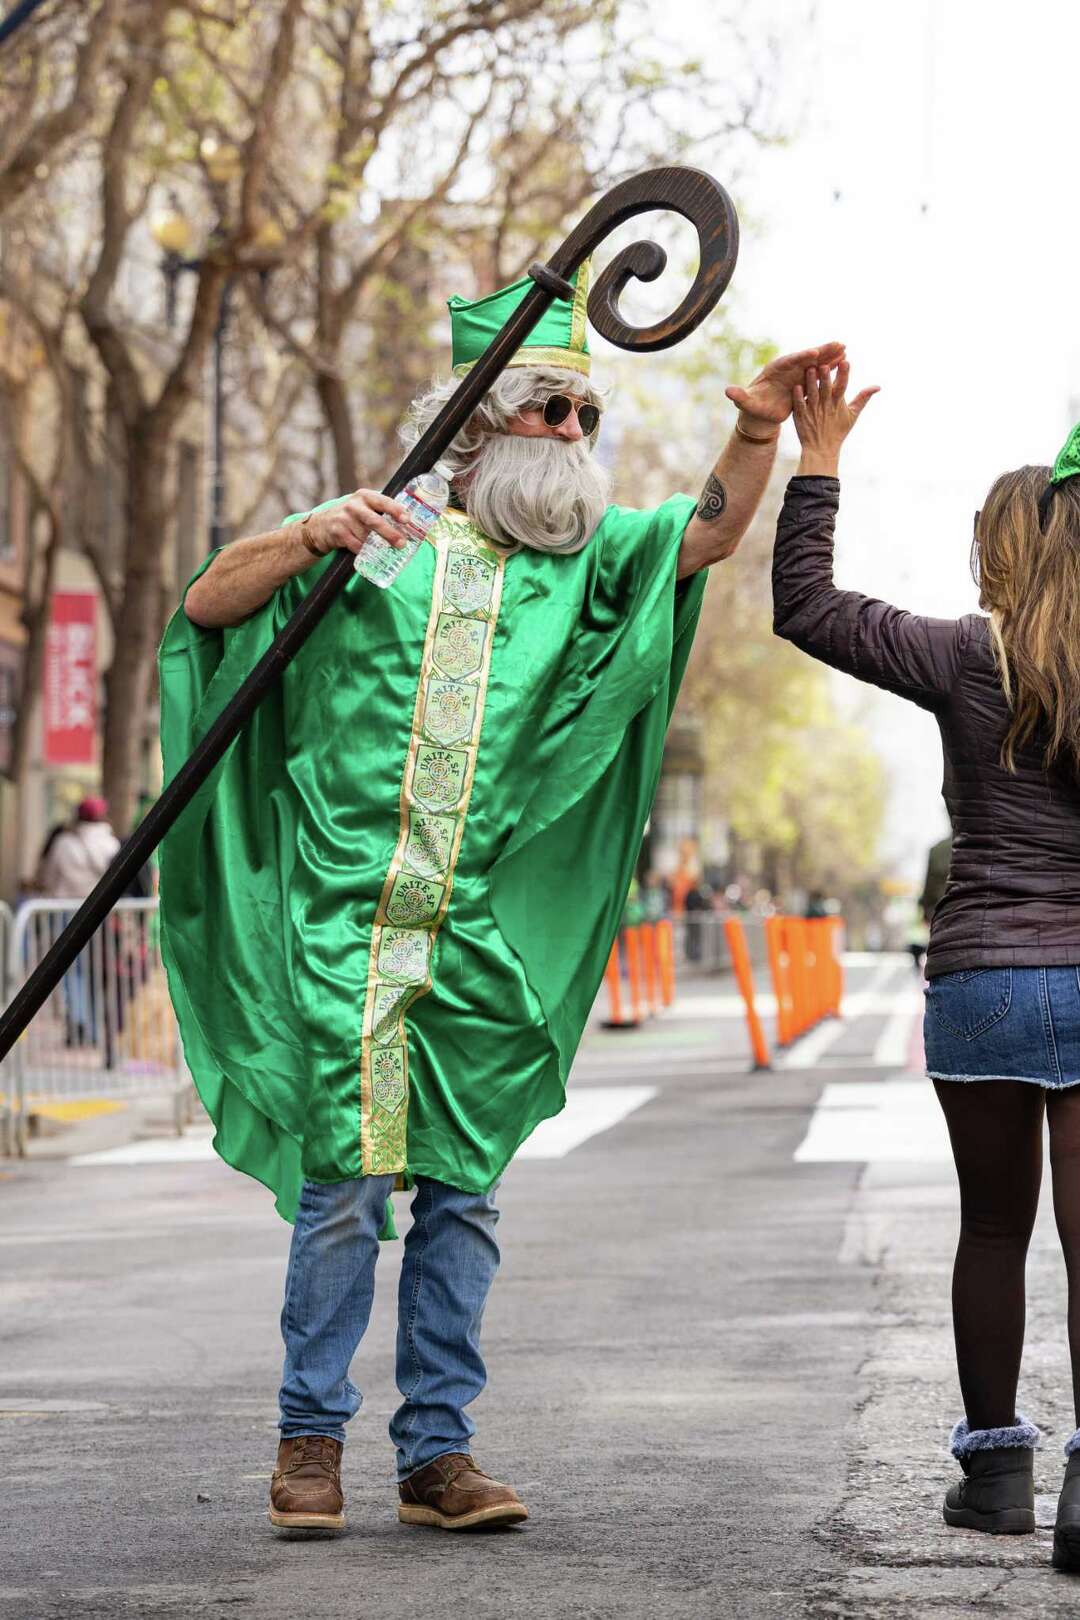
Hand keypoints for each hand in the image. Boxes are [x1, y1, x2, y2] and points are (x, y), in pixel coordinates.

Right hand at [300, 488, 410, 555]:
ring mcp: (344, 518)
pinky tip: (368, 553)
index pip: (383, 501)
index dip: (396, 510)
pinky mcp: (337, 532)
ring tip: (387, 551)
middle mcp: (354, 505)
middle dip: (389, 533)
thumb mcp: (364, 507)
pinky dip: (363, 550)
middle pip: (374, 520)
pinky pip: (355, 545)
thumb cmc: (352, 516)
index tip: (407, 519)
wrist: (321, 525)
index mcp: (365, 496)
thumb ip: (381, 511)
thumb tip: (409, 524)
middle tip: (402, 544)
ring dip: (377, 545)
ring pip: (365, 536)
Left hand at [725, 341, 845, 426]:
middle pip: (806, 357)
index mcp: (775, 370)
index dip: (802, 357)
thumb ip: (739, 396)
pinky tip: (843, 361)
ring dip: (830, 356)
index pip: (790, 361)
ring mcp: (797, 373)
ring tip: (845, 348)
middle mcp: (788, 368)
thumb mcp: (745, 402)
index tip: (814, 353)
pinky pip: (819, 371)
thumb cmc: (753, 406)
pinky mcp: (804, 380)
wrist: (761, 411)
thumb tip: (728, 391)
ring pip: (816, 362)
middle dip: (821, 351)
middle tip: (837, 343)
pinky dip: (830, 366)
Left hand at [792, 361, 878, 475]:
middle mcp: (825, 406)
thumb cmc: (838, 431)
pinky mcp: (801, 417)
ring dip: (811, 382)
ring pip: (812, 394)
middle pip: (826, 389)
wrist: (821, 450)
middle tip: (825, 364)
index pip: (842, 387)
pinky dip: (798, 397)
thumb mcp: (853, 415)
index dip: (844, 375)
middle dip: (826, 377)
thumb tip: (878, 386)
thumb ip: (863, 398)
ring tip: (810, 369)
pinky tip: (796, 386)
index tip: (846, 361)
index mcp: (838, 403)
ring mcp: (813, 411)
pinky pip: (799, 405)